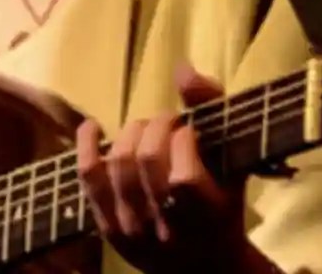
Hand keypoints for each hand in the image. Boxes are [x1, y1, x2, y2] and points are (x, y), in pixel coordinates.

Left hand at [76, 64, 258, 272]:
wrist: (203, 267)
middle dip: (159, 127)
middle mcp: (165, 228)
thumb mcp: (234, 160)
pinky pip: (89, 177)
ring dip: (133, 132)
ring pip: (118, 163)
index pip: (181, 174)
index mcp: (205, 217)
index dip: (185, 139)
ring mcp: (133, 230)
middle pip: (146, 159)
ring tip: (149, 131)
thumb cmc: (223, 205)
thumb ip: (213, 106)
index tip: (193, 134)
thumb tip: (182, 68)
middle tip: (171, 125)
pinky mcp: (108, 228)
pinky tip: (93, 126)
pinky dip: (87, 144)